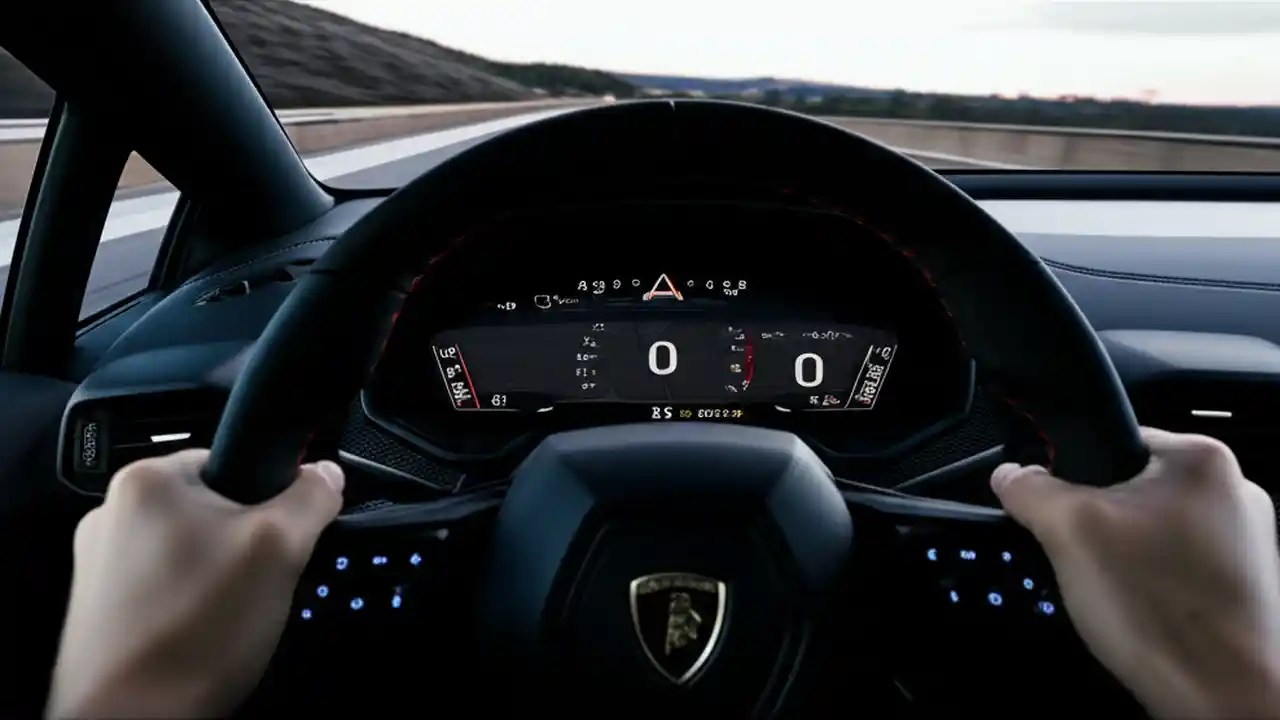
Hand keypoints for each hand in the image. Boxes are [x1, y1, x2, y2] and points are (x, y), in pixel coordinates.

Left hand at [47, 450, 343, 718]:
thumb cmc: (191, 636)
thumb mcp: (280, 549)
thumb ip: (311, 498)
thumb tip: (327, 475)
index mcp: (146, 481)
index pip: (232, 459)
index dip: (271, 497)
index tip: (280, 534)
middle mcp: (112, 514)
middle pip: (214, 509)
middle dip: (246, 544)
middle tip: (259, 582)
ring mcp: (103, 564)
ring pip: (194, 552)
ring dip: (221, 578)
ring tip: (229, 615)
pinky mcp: (106, 607)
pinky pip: (171, 589)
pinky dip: (194, 606)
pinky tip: (204, 634)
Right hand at [992, 428, 1279, 718]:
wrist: (1223, 697)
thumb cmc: (1160, 608)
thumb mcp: (1067, 531)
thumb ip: (1030, 490)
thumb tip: (1010, 475)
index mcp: (1202, 458)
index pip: (1114, 440)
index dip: (1073, 475)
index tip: (1058, 510)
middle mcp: (1236, 491)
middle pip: (1132, 490)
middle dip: (1099, 523)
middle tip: (1083, 557)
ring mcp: (1246, 542)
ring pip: (1153, 533)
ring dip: (1125, 557)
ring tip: (1116, 591)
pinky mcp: (1243, 585)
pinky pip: (1177, 568)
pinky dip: (1153, 585)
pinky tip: (1143, 610)